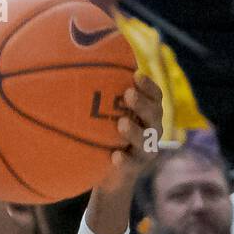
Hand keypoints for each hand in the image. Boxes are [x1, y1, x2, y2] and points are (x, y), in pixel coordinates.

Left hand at [97, 72, 162, 194]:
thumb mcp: (106, 115)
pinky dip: (125, 160)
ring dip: (134, 131)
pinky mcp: (135, 169)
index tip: (136, 75)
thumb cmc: (106, 135)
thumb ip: (103, 95)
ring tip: (121, 123)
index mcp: (147, 113)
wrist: (109, 174)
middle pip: (155, 114)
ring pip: (146, 140)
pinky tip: (115, 156)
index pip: (155, 96)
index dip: (149, 86)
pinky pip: (132, 164)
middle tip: (128, 94)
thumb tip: (79, 58)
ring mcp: (145, 150)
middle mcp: (151, 130)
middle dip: (142, 104)